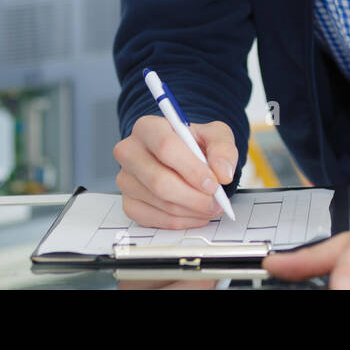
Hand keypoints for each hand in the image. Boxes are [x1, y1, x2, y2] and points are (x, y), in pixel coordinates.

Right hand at [114, 116, 237, 228]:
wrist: (183, 158)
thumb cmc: (194, 144)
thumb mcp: (215, 135)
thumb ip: (223, 149)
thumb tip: (223, 173)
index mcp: (148, 128)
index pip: (166, 147)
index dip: (192, 169)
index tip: (213, 183)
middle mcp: (130, 152)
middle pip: (159, 181)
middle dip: (194, 197)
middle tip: (216, 201)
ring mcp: (126, 180)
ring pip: (160, 203)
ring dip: (192, 210)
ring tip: (210, 206)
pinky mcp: (129, 203)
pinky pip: (155, 220)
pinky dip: (181, 221)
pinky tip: (195, 213)